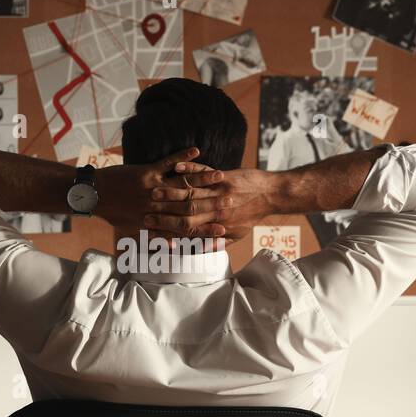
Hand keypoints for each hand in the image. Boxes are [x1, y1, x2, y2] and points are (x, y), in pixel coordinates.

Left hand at [94, 148, 229, 239]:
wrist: (92, 195)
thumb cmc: (113, 214)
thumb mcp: (133, 230)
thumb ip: (154, 237)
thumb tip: (171, 247)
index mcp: (157, 221)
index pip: (187, 227)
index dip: (206, 229)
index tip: (224, 230)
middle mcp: (159, 206)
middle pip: (191, 206)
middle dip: (213, 204)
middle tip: (232, 202)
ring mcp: (154, 188)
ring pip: (184, 184)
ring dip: (204, 179)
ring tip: (222, 176)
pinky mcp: (147, 173)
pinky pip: (168, 163)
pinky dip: (183, 157)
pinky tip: (197, 150)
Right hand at [144, 167, 276, 242]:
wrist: (271, 195)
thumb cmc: (252, 215)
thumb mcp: (237, 234)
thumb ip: (218, 242)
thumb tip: (201, 250)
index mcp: (217, 224)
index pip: (188, 230)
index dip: (169, 232)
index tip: (151, 232)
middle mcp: (216, 209)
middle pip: (184, 212)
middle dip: (163, 213)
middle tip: (144, 213)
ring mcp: (219, 191)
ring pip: (190, 192)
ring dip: (170, 191)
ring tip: (153, 191)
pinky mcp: (223, 176)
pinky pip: (202, 171)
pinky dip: (188, 167)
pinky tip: (175, 167)